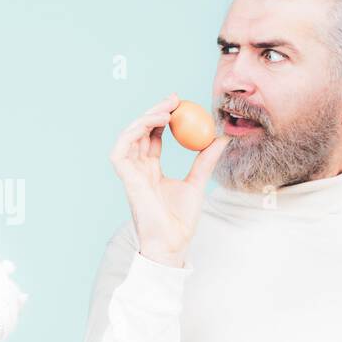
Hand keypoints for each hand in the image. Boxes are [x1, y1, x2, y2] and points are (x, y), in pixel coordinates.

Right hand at [110, 94, 230, 266]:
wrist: (173, 242)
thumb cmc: (181, 220)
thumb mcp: (198, 182)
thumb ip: (205, 160)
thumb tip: (221, 138)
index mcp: (152, 170)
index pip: (153, 137)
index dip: (163, 118)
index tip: (180, 104)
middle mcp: (139, 169)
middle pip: (141, 132)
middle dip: (155, 112)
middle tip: (174, 99)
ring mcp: (131, 174)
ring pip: (128, 136)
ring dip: (145, 118)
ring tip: (166, 110)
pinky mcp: (126, 178)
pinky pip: (120, 150)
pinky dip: (132, 133)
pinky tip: (153, 124)